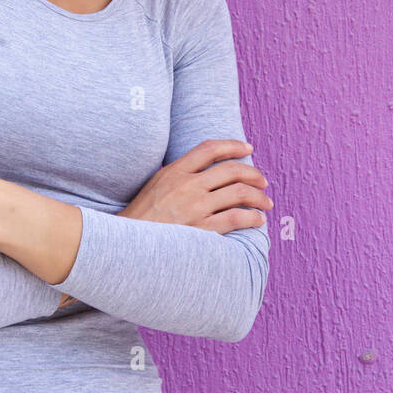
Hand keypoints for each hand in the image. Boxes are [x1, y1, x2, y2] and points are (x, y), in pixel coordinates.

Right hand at [119, 140, 270, 233]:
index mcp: (174, 171)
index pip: (209, 148)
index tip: (248, 149)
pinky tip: (258, 220)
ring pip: (240, 193)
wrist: (126, 247)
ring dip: (259, 197)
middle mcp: (187, 186)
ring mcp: (195, 207)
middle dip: (254, 174)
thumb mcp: (155, 185)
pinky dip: (253, 217)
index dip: (233, 145)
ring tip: (266, 203)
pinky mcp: (202, 230)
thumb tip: (206, 169)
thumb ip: (179, 174)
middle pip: (232, 170)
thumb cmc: (141, 218)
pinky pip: (237, 218)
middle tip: (263, 182)